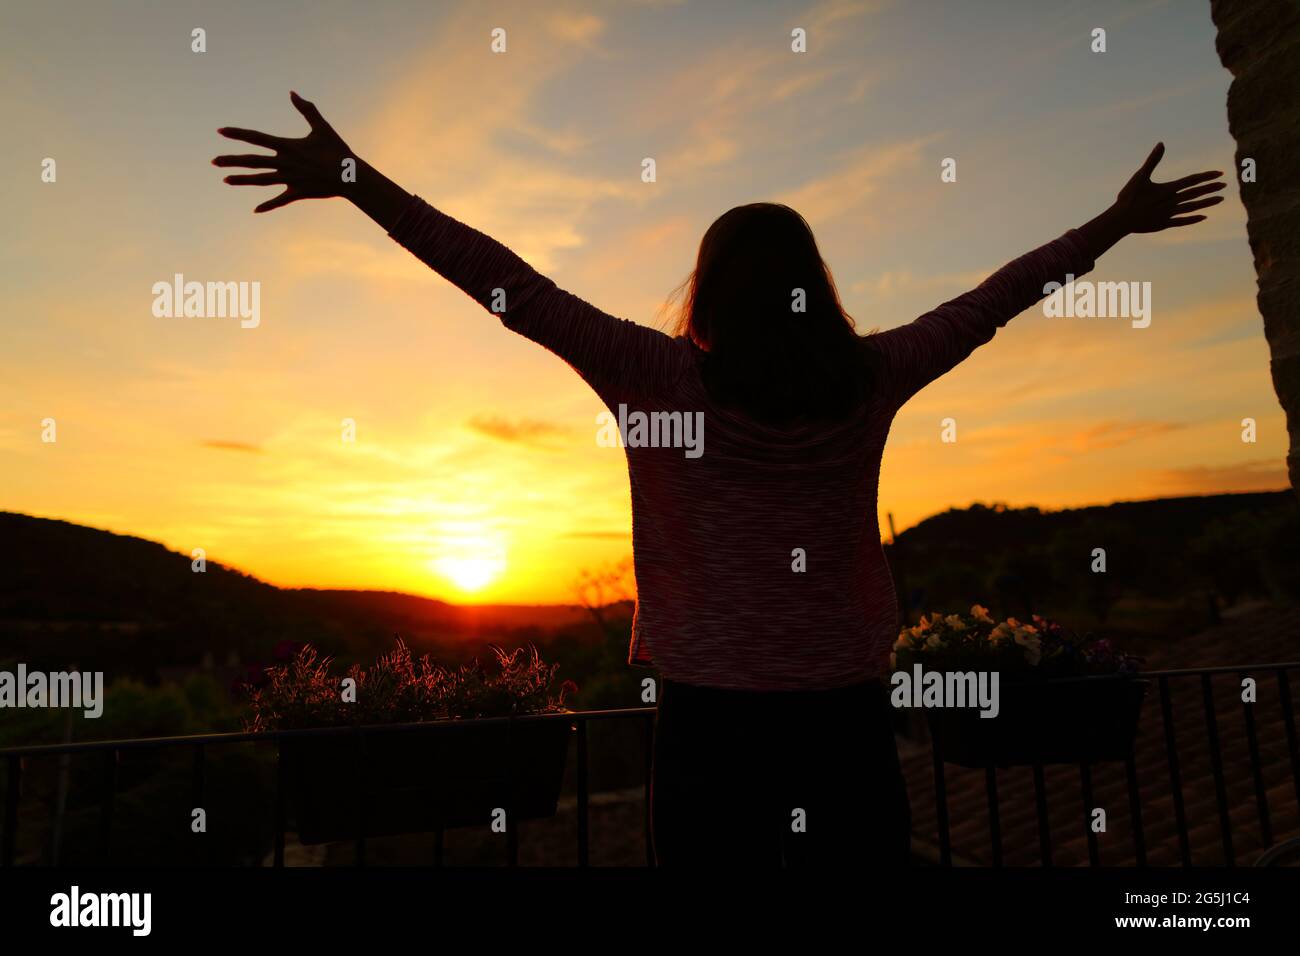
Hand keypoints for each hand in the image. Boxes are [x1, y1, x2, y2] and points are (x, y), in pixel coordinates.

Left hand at [214, 91, 353, 212]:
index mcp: (287, 146)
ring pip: (261, 180)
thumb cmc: (337, 150)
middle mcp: (284, 163)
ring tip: (225, 180)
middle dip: (231, 160)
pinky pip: (280, 200)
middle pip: (252, 161)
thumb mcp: (322, 127)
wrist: (350, 176)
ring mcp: (290, 179)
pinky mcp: (298, 192)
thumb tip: (292, 93)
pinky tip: (256, 210)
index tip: (220, 131)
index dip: (237, 134)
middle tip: (213, 161)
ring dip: (242, 180)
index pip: (256, 138)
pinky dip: (268, 205)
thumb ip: (306, 110)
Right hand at [1112, 142, 1225, 233]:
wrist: (1120, 220)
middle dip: (1210, 188)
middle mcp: (1171, 201)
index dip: (1206, 176)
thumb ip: (1152, 160)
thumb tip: (1161, 143)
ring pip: (1193, 207)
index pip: (1192, 180)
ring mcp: (1169, 214)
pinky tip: (1204, 217)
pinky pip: (1182, 221)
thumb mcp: (1140, 176)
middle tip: (1225, 185)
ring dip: (1207, 203)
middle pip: (1195, 193)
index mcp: (1168, 189)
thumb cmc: (1128, 197)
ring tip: (1220, 199)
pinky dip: (1193, 219)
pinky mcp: (1163, 224)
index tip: (1220, 173)